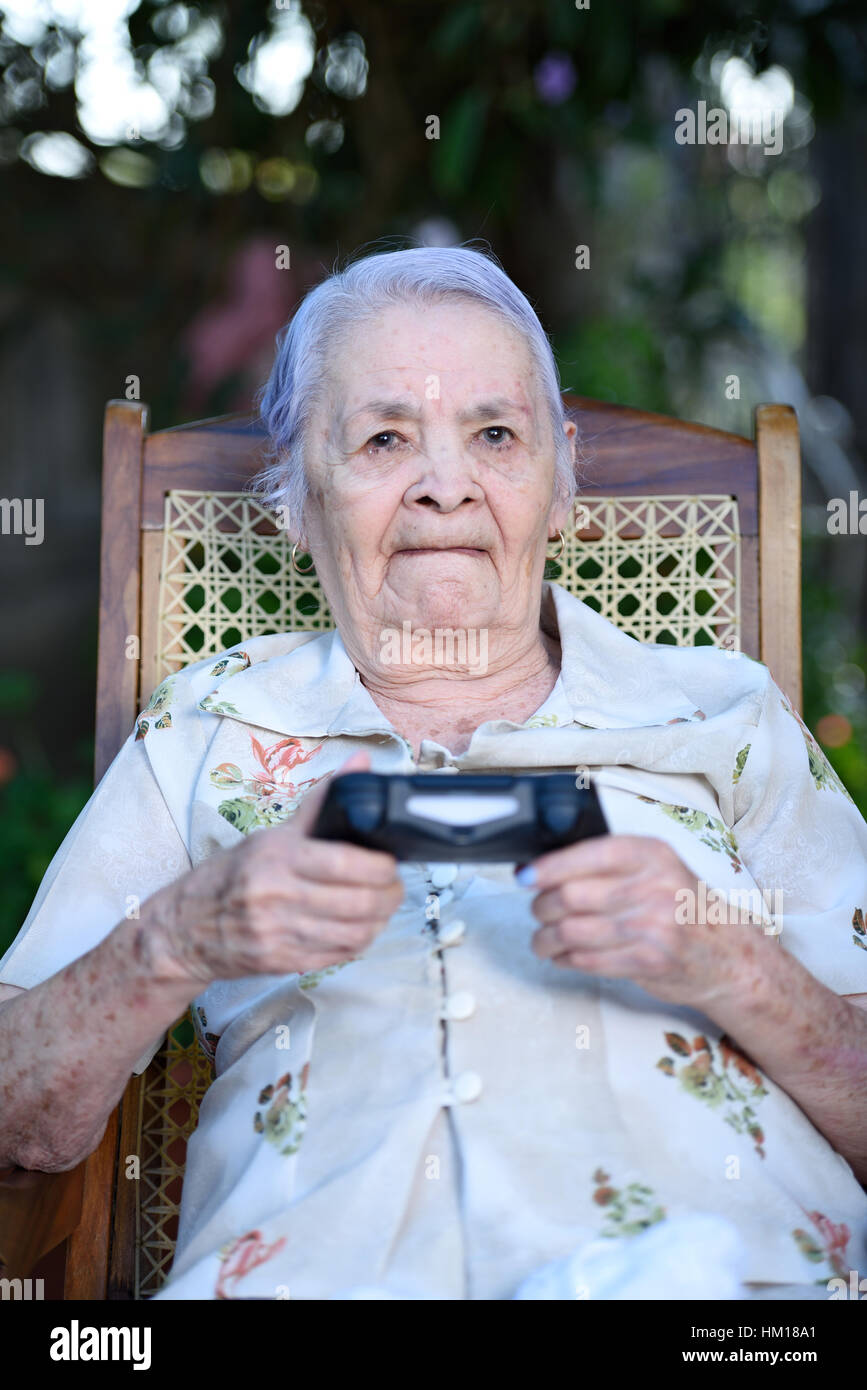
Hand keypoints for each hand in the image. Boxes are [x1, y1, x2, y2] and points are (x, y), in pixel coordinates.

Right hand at [144, 752, 403, 987]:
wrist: (183, 929)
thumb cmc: (229, 876)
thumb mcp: (270, 835)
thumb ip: (322, 802)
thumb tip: (361, 763)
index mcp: (277, 857)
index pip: (346, 864)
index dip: (382, 867)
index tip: (392, 860)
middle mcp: (277, 896)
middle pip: (358, 902)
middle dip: (389, 894)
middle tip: (395, 884)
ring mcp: (280, 934)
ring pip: (355, 933)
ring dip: (380, 919)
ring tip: (383, 905)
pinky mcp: (282, 962)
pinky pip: (338, 955)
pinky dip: (360, 940)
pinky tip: (362, 927)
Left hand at [523, 834, 768, 1010]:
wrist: (728, 956)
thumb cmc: (682, 908)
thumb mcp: (657, 870)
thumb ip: (610, 865)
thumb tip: (544, 866)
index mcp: (652, 855)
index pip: (589, 854)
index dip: (549, 867)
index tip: (525, 876)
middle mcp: (653, 887)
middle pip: (571, 896)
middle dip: (542, 906)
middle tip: (538, 910)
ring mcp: (652, 927)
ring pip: (573, 932)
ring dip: (546, 939)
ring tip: (543, 939)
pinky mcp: (647, 962)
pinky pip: (587, 960)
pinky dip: (565, 959)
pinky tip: (564, 956)